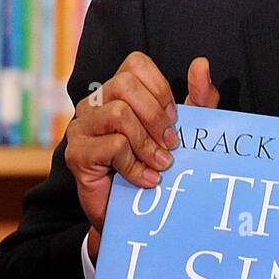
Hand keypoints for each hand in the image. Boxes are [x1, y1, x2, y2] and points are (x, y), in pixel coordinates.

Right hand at [65, 52, 220, 254]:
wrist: (137, 214)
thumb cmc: (159, 165)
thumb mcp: (187, 130)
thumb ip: (199, 98)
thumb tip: (201, 64)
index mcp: (117, 91)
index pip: (135, 64)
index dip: (160, 89)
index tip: (173, 119)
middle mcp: (95, 103)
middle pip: (124, 85)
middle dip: (155, 117)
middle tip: (170, 145)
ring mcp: (81, 128)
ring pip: (118, 115)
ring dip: (147, 144)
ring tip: (159, 165)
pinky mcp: (76, 155)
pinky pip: (113, 147)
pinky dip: (136, 166)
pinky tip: (145, 180)